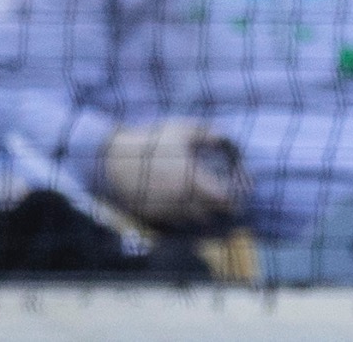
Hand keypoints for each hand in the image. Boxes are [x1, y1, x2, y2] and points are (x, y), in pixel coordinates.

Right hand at [100, 120, 244, 227]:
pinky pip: (172, 221)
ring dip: (200, 213)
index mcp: (192, 180)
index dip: (234, 198)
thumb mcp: (181, 130)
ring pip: (191, 220)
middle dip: (218, 208)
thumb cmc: (150, 142)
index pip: (223, 199)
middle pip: (209, 214)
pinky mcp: (150, 216)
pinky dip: (180, 215)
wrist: (112, 159)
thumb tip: (224, 137)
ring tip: (200, 199)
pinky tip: (180, 202)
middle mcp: (180, 200)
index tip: (240, 193)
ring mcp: (164, 210)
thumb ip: (207, 133)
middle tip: (222, 198)